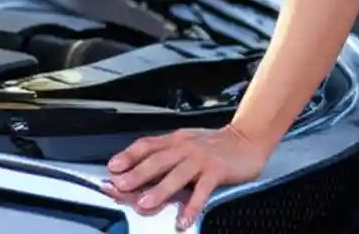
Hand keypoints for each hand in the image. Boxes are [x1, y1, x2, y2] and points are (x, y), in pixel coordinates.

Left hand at [101, 125, 268, 229]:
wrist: (247, 139)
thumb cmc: (214, 145)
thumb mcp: (186, 143)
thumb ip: (166, 154)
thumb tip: (140, 169)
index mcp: (174, 141)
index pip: (146, 146)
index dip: (128, 155)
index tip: (112, 167)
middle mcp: (184, 148)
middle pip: (157, 161)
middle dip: (136, 174)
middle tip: (120, 186)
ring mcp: (200, 159)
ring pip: (176, 175)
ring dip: (159, 190)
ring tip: (144, 203)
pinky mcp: (217, 171)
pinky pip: (202, 191)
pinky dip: (192, 206)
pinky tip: (182, 219)